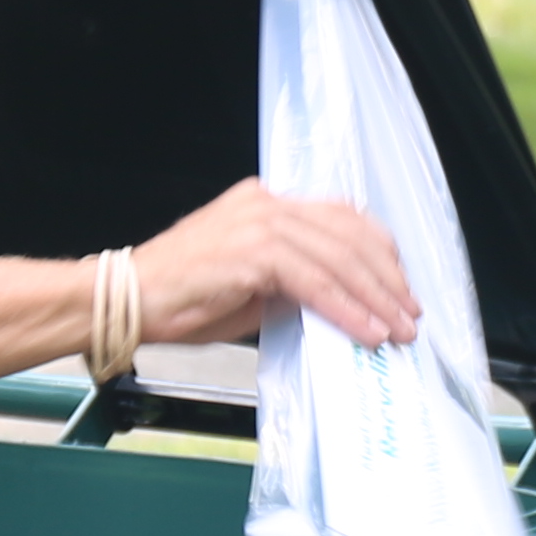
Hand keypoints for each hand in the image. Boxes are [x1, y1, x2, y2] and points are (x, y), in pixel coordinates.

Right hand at [137, 177, 419, 350]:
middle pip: (349, 234)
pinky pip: (316, 282)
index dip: (378, 252)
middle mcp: (267, 203)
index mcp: (265, 203)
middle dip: (386, 279)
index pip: (340, 217)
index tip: (399, 287)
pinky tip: (366, 332)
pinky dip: (347, 310)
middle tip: (410, 314)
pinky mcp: (254, 252)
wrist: (125, 301)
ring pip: (339, 258)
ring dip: (376, 298)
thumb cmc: (178, 300)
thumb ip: (290, 282)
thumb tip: (338, 304)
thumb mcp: (248, 286)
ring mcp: (260, 223)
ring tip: (398, 330)